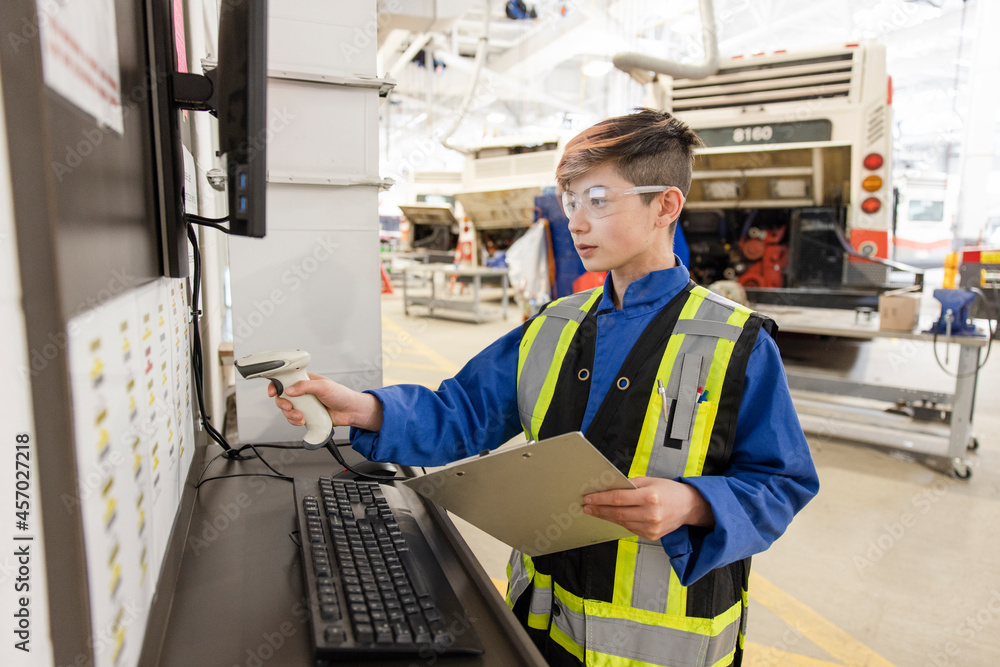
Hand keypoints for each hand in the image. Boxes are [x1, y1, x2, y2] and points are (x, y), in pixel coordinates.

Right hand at [267, 372, 382, 431]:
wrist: (350, 411)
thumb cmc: (341, 395)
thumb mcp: (323, 386)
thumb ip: (305, 386)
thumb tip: (290, 390)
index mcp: (305, 380)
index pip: (285, 380)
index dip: (276, 385)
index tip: (273, 392)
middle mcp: (302, 392)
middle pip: (283, 397)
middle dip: (283, 404)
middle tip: (290, 407)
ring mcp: (304, 405)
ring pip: (287, 410)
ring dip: (290, 414)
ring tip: (300, 416)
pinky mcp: (306, 415)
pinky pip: (294, 419)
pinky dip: (295, 421)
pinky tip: (303, 421)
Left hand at [582, 477, 714, 540]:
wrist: (689, 506)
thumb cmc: (669, 491)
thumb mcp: (650, 481)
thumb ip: (630, 485)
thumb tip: (609, 488)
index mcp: (650, 497)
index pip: (618, 498)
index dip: (601, 499)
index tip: (589, 498)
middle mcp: (651, 514)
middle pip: (617, 513)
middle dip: (599, 510)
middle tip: (587, 507)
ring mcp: (651, 527)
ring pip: (622, 522)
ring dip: (606, 517)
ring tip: (595, 511)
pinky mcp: (651, 535)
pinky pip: (630, 528)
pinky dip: (620, 522)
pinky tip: (612, 517)